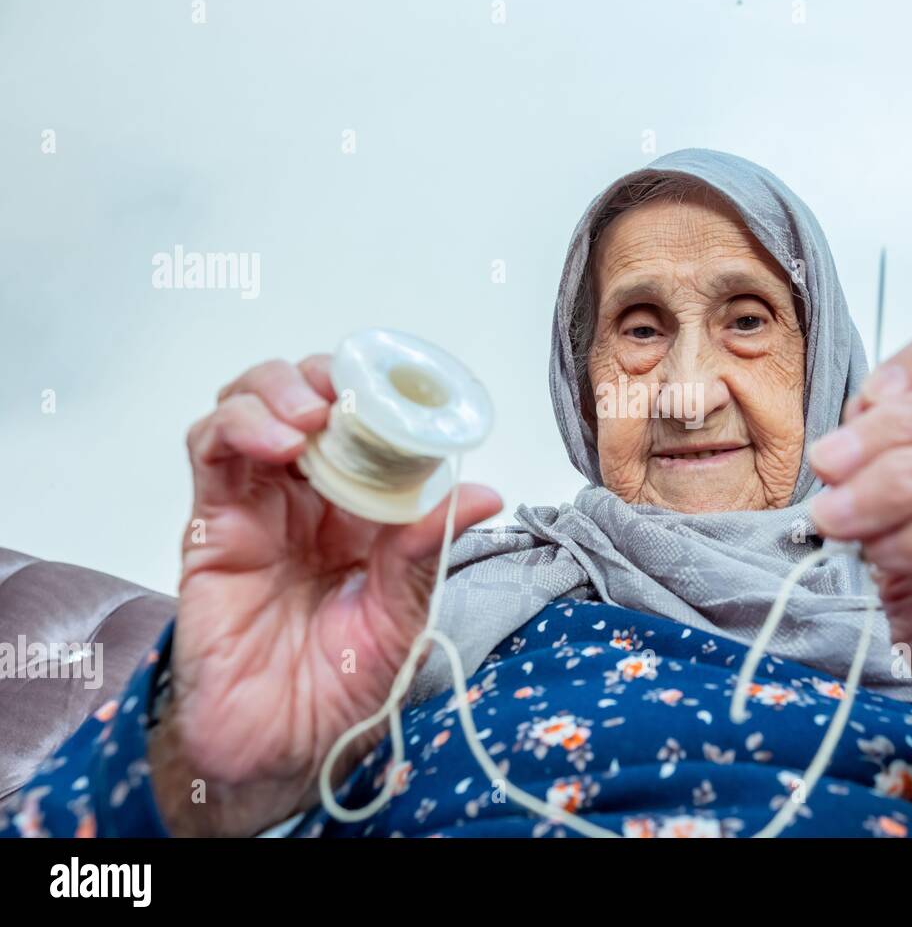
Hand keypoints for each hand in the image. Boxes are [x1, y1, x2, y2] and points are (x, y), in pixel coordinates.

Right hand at [151, 356, 501, 835]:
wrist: (278, 750)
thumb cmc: (340, 688)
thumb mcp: (402, 618)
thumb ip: (427, 553)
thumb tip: (486, 493)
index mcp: (365, 513)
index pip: (368, 428)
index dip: (381, 398)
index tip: (406, 394)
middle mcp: (310, 498)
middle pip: (306, 399)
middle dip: (327, 378)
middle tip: (348, 393)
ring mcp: (258, 506)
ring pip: (251, 408)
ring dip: (278, 390)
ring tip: (311, 414)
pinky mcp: (211, 524)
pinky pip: (211, 452)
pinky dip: (238, 426)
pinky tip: (277, 441)